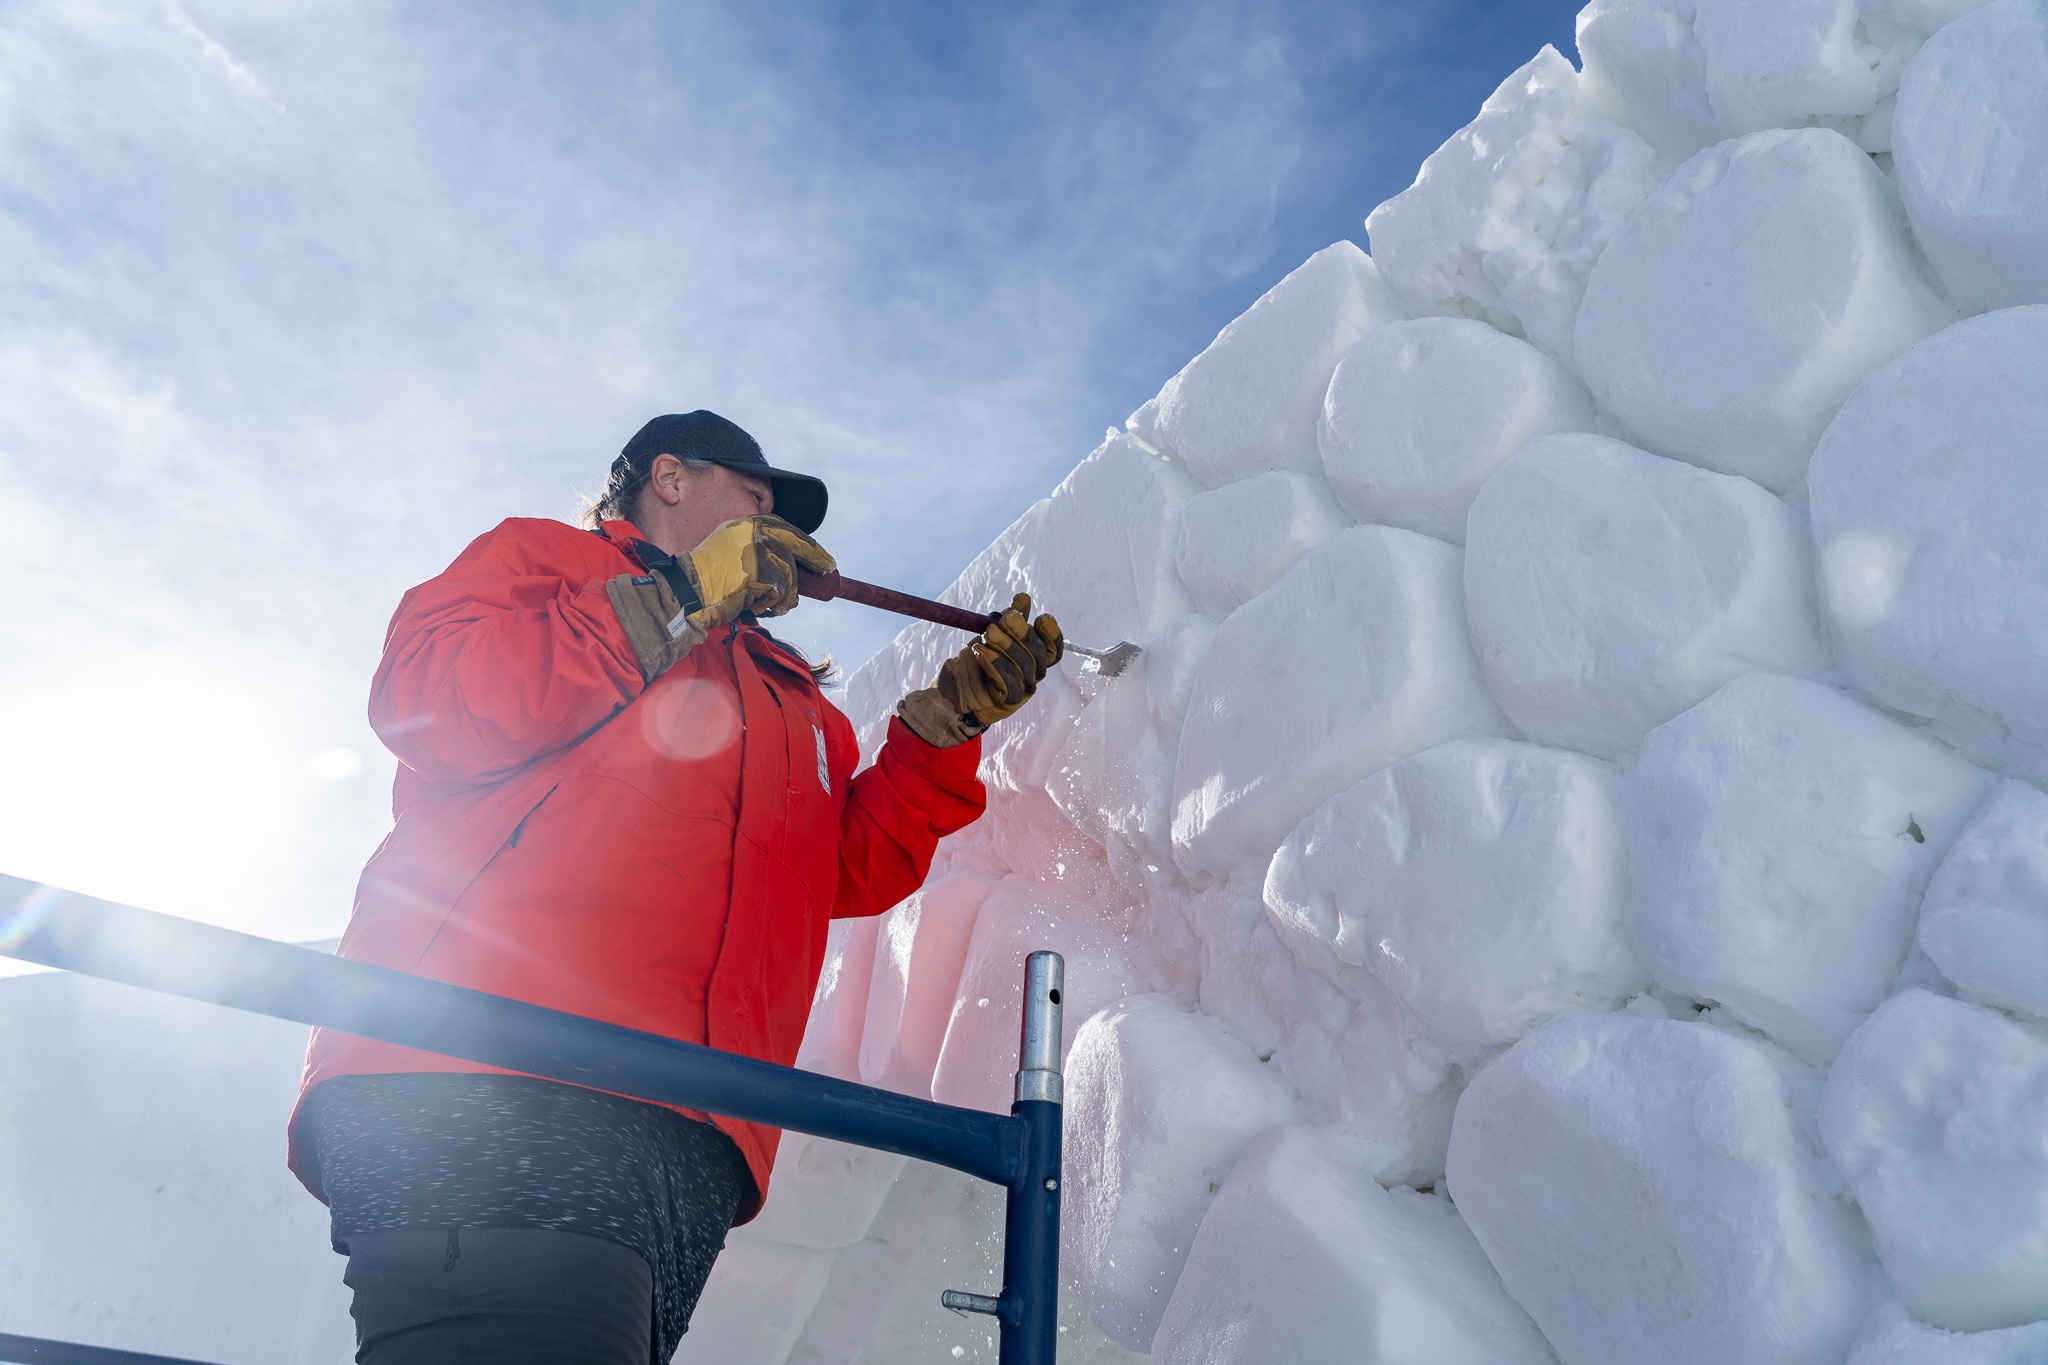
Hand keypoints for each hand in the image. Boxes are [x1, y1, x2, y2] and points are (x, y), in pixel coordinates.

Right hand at [685, 515, 835, 627]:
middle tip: (829, 571)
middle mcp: (754, 534)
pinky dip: (772, 604)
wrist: (688, 591)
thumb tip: (794, 564)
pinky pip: (779, 593)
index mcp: (748, 524)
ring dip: (785, 595)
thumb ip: (760, 549)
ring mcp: (758, 553)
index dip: (809, 546)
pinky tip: (757, 605)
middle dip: (817, 560)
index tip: (824, 559)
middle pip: (795, 548)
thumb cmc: (710, 578)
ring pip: (789, 576)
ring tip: (771, 604)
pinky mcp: (759, 575)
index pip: (787, 530)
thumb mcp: (733, 549)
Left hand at [896, 593, 1063, 746]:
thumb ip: (1010, 618)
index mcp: (1035, 657)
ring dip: (1003, 647)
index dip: (1052, 634)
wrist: (957, 684)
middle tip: (1002, 620)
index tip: (1041, 617)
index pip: (1053, 647)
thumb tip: (1023, 597)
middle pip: (1038, 653)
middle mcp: (1034, 673)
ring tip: (984, 635)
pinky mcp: (1011, 700)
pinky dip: (994, 664)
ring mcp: (1025, 689)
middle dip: (1020, 633)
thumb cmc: (978, 658)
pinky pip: (1009, 681)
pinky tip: (979, 651)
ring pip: (1023, 666)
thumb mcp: (994, 633)